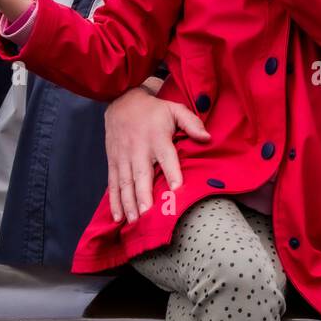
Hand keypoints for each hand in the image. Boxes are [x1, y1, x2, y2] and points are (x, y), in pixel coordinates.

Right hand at [104, 87, 207, 222]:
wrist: (122, 100)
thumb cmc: (154, 109)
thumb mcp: (175, 109)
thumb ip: (192, 123)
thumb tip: (207, 137)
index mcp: (157, 138)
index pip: (166, 157)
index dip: (172, 172)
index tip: (177, 189)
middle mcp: (139, 149)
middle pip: (141, 175)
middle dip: (143, 195)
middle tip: (147, 215)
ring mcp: (123, 157)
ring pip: (125, 183)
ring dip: (128, 203)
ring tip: (134, 221)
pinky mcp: (113, 161)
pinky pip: (112, 184)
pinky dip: (114, 201)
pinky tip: (117, 217)